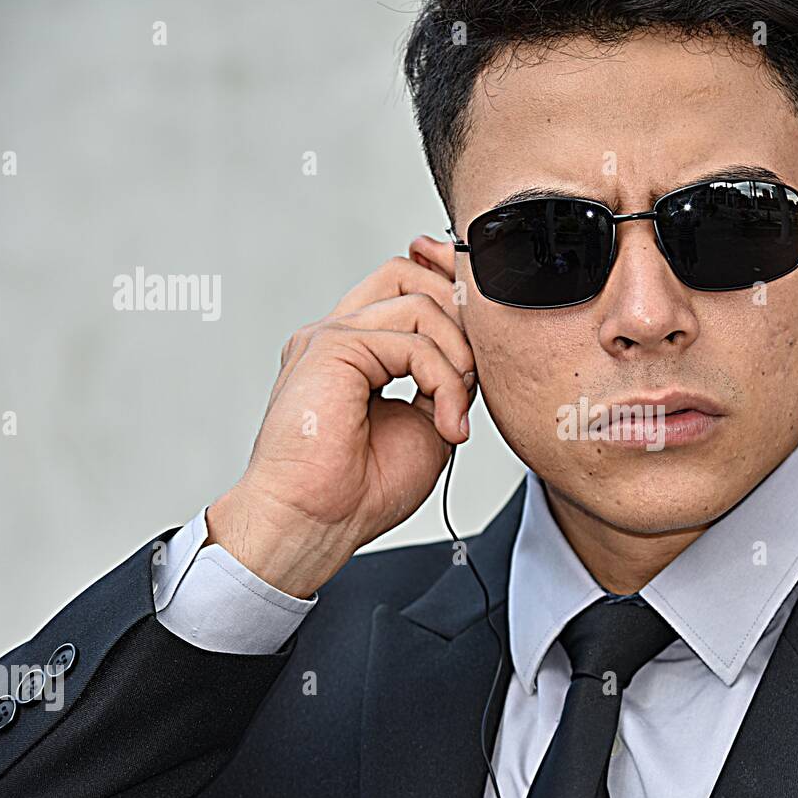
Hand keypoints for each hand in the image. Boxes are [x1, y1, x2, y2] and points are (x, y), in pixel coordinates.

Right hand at [206, 237, 475, 597]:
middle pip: (409, 274)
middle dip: (458, 313)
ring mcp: (331, 337)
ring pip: (419, 303)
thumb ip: (445, 381)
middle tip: (472, 373)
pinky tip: (444, 423)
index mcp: (355, 351)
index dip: (448, 295)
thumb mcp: (426, 425)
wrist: (314, 523)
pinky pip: (413, 341)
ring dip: (456, 357)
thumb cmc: (358, 491)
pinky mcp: (331, 347)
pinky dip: (443, 381)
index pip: (404, 287)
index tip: (483, 335)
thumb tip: (473, 357)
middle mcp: (338, 336)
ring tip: (453, 411)